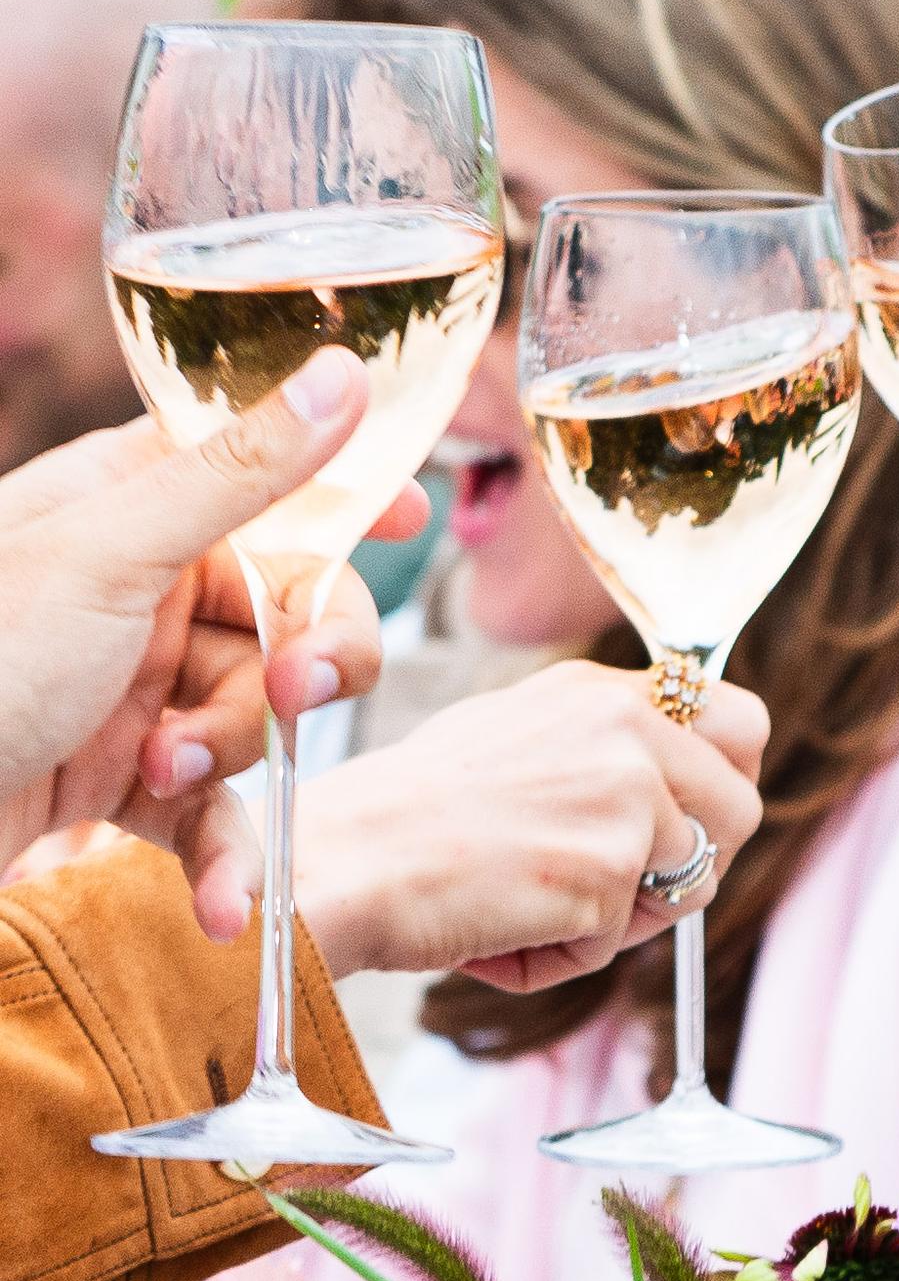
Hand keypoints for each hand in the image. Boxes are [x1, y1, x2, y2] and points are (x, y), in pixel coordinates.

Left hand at [0, 350, 425, 934]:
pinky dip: (222, 857)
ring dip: (232, 755)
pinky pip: (211, 811)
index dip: (336, 494)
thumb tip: (342, 375)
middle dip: (304, 655)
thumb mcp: (109, 555)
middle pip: (282, 604)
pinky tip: (220, 905)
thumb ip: (239, 472)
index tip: (408, 516)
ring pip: (254, 709)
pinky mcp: (119, 784)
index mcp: (119, 505)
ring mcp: (126, 688)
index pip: (255, 473)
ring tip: (167, 777)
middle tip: (297, 689)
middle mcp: (129, 590)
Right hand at [294, 660, 768, 990]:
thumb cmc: (406, 814)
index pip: (739, 720)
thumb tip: (669, 790)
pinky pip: (615, 946)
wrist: (345, 859)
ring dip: (616, 921)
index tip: (691, 821)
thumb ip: (598, 748)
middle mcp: (627, 729)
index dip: (727, 781)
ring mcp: (625, 797)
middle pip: (742, 809)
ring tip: (526, 904)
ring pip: (687, 890)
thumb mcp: (512, 736)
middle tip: (624, 889)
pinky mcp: (609, 871)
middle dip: (698, 862)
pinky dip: (560, 958)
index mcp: (602, 691)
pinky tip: (496, 928)